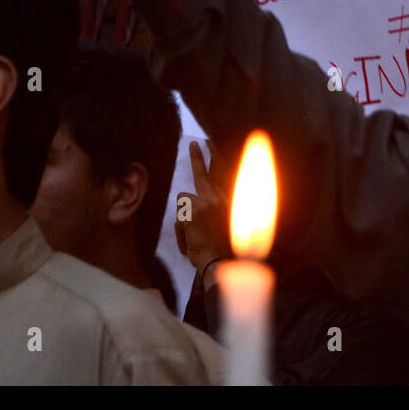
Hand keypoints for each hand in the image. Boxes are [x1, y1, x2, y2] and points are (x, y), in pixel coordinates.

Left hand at [175, 141, 231, 287]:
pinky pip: (178, 218)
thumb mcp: (228, 229)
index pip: (223, 173)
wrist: (224, 266)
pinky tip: (191, 244)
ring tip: (195, 237)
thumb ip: (219, 211)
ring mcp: (206, 204)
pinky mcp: (192, 212)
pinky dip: (181, 233)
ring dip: (184, 218)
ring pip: (184, 201)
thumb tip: (202, 199)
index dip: (216, 157)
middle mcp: (220, 199)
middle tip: (193, 144)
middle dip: (198, 158)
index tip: (210, 142)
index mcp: (230, 202)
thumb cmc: (225, 252)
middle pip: (203, 174)